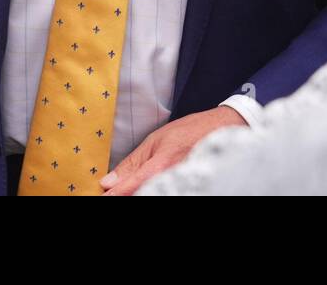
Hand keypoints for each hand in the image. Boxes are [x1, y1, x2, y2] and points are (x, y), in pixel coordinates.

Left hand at [99, 105, 246, 194]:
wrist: (224, 130)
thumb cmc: (190, 132)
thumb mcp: (156, 140)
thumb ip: (132, 163)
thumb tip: (108, 181)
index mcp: (160, 166)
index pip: (129, 188)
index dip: (113, 195)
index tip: (102, 196)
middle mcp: (171, 181)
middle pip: (141, 195)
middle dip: (126, 193)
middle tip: (114, 191)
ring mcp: (183, 186)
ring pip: (153, 194)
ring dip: (140, 191)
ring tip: (132, 187)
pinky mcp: (190, 188)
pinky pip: (168, 193)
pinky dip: (154, 190)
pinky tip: (151, 186)